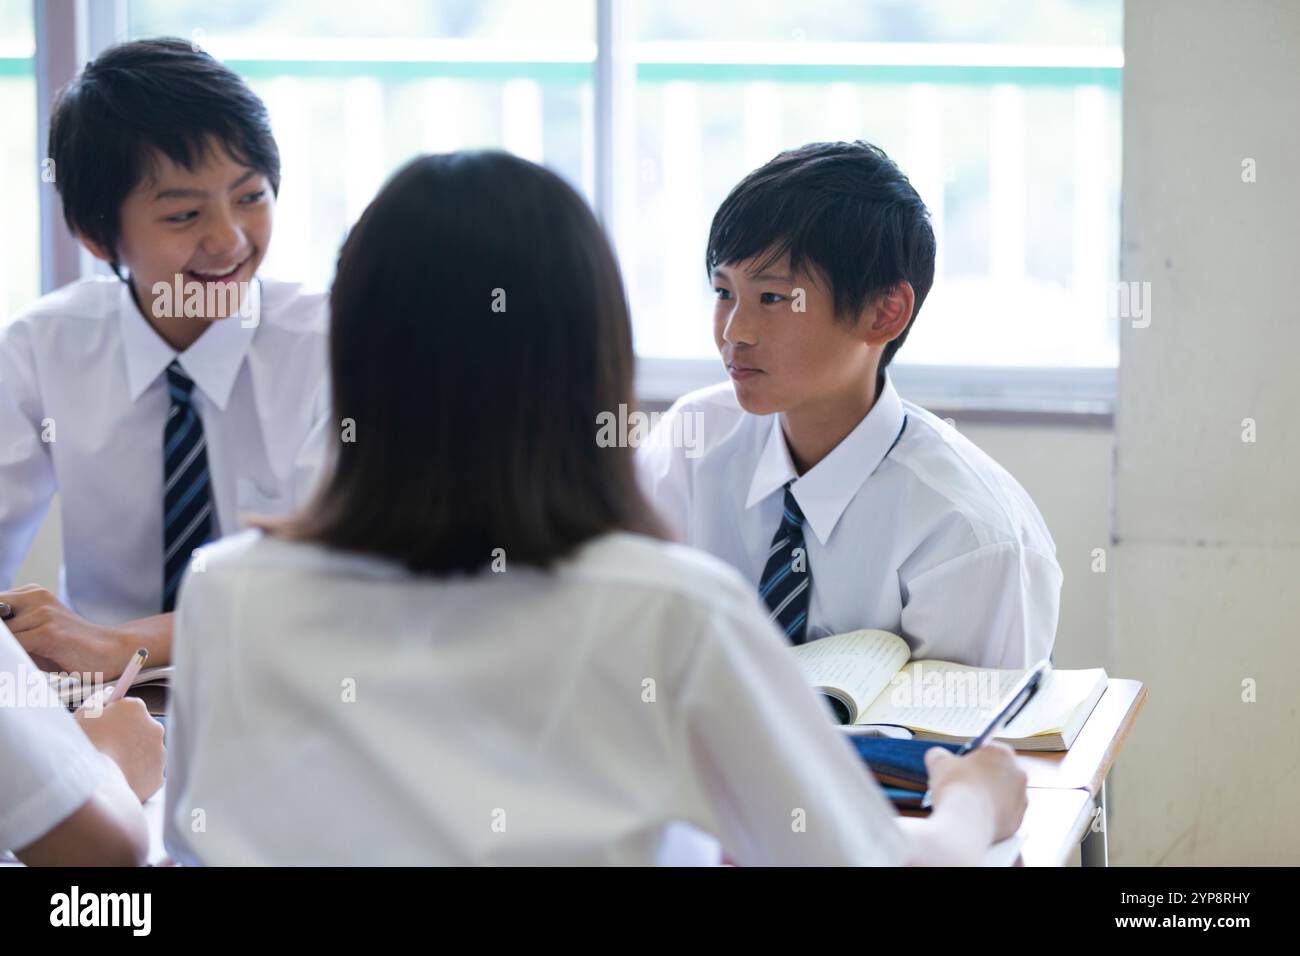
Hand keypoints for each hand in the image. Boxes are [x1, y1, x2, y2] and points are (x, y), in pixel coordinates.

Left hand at [0, 585, 130, 677]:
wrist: (111, 651)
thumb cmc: (70, 649)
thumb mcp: (35, 635)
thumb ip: (11, 634)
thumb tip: (0, 644)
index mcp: (32, 593)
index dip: (0, 630)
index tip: (6, 643)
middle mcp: (37, 597)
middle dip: (2, 638)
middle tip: (11, 650)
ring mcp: (44, 613)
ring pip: (2, 634)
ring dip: (6, 650)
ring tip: (18, 659)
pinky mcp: (49, 632)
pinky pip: (13, 646)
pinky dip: (11, 657)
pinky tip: (21, 663)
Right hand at [74, 696, 165, 802]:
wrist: (96, 788)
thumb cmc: (84, 748)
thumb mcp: (81, 716)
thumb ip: (97, 700)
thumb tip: (110, 694)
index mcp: (135, 708)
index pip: (127, 708)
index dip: (113, 718)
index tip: (104, 726)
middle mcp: (154, 727)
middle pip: (138, 730)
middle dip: (125, 738)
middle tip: (104, 750)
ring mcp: (159, 753)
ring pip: (144, 753)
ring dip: (131, 757)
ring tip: (108, 769)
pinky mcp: (158, 777)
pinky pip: (145, 774)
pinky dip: (135, 777)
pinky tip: (118, 781)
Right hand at [925, 743, 1027, 841]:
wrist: (965, 822)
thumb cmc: (956, 789)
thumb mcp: (939, 762)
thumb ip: (939, 755)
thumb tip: (937, 757)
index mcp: (1002, 753)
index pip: (988, 749)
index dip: (972, 757)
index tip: (961, 764)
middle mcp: (1017, 774)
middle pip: (997, 772)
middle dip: (981, 777)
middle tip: (962, 784)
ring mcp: (1020, 799)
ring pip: (1002, 794)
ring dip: (988, 796)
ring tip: (967, 803)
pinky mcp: (1017, 820)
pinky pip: (1004, 814)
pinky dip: (991, 815)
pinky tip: (974, 816)